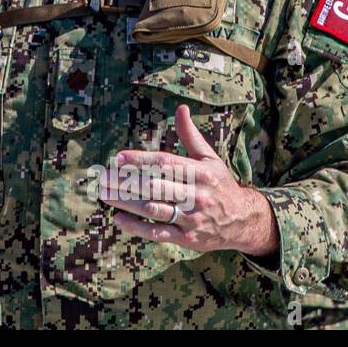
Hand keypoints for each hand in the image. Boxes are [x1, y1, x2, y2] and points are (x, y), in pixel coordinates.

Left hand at [100, 105, 278, 256]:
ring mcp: (191, 218)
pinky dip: (137, 227)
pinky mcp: (187, 238)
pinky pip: (158, 232)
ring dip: (126, 202)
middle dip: (127, 182)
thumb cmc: (220, 184)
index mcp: (200, 173)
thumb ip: (191, 135)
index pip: (166, 163)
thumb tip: (181, 108)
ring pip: (154, 209)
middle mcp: (196, 196)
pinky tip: (118, 219)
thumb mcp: (210, 158)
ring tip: (104, 194)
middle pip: (156, 187)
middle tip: (103, 177)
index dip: (141, 160)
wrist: (244, 221)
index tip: (118, 157)